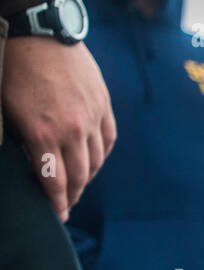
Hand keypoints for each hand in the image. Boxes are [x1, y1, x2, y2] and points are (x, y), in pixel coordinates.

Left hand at [1, 38, 116, 220]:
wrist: (39, 34)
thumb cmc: (15, 69)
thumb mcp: (9, 110)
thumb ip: (24, 140)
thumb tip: (34, 162)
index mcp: (42, 133)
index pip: (54, 181)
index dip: (58, 203)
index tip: (59, 215)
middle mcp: (71, 131)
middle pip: (79, 176)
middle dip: (73, 194)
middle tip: (67, 204)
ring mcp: (90, 119)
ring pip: (96, 161)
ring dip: (88, 177)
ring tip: (80, 183)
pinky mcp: (103, 107)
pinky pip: (107, 141)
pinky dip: (101, 155)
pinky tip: (94, 160)